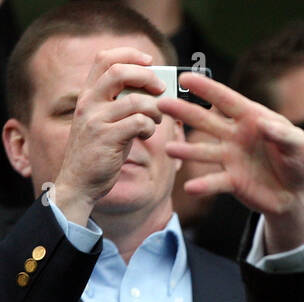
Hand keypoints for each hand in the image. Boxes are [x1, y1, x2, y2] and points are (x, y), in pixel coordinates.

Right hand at [51, 47, 165, 225]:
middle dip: (147, 77)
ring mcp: (96, 119)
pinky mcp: (107, 138)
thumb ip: (121, 106)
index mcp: (88, 95)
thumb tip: (153, 92)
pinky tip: (147, 134)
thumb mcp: (107, 123)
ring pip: (136, 100)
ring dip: (154, 109)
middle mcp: (89, 102)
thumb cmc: (100, 153)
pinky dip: (150, 127)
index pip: (104, 59)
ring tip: (155, 120)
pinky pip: (139, 122)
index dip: (129, 55)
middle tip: (161, 90)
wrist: (80, 183)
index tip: (149, 61)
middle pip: (119, 72)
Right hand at [160, 72, 303, 251]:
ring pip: (204, 151)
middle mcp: (236, 135)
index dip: (206, 88)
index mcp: (252, 118)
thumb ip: (284, 135)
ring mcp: (231, 157)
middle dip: (184, 111)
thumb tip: (264, 125)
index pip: (226, 100)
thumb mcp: (301, 146)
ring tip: (168, 149)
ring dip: (186, 150)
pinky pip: (215, 182)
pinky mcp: (232, 181)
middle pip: (206, 120)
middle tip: (161, 104)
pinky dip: (203, 185)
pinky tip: (190, 188)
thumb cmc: (301, 162)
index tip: (185, 78)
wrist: (298, 194)